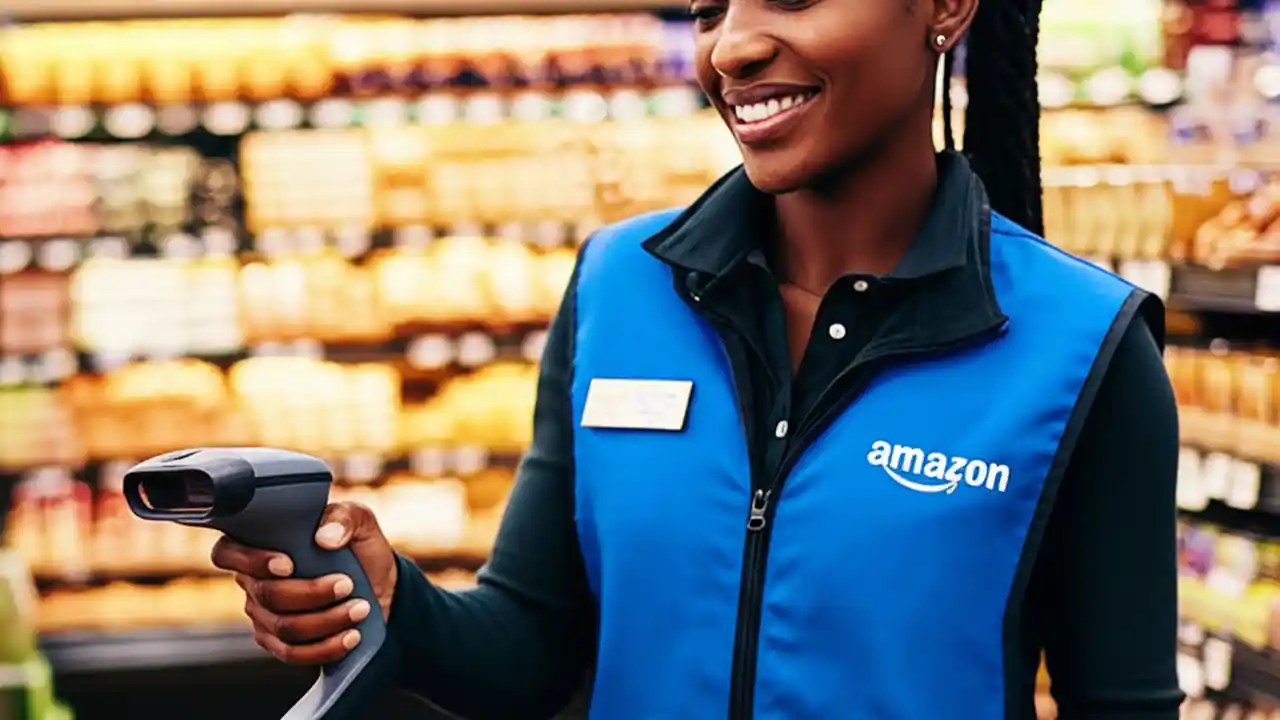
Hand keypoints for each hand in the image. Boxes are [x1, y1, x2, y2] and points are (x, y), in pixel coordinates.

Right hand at [211, 502, 398, 664]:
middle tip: (347, 584)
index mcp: (261, 545)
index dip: (251, 561)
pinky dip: (325, 648)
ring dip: (326, 621)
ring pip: (283, 627)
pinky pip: (293, 653)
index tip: (288, 564)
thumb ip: (344, 518)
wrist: (378, 586)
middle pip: (267, 595)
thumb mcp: (359, 522)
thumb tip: (324, 537)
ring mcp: (264, 616)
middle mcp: (255, 582)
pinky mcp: (282, 644)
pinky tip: (351, 636)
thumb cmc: (359, 548)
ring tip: (360, 609)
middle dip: (311, 593)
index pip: (228, 553)